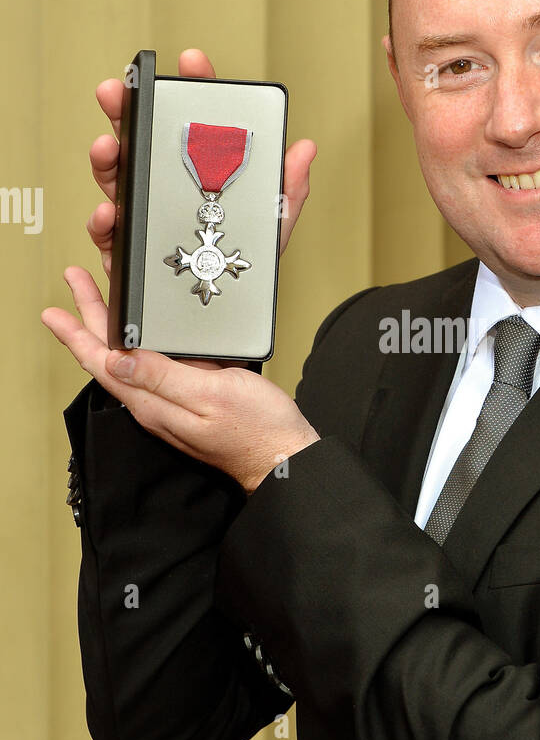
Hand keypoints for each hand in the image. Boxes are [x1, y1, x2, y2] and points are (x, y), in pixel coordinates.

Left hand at [41, 267, 319, 492]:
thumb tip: (117, 358)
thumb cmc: (256, 431)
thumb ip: (163, 376)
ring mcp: (172, 403)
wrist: (285, 457)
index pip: (101, 364)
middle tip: (77, 283)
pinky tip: (145, 329)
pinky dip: (142, 339)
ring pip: (131, 358)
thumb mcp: (211, 393)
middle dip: (89, 317)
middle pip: (111, 356)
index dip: (75, 334)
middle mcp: (155, 404)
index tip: (54, 312)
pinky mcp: (191, 399)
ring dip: (111, 326)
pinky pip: (155, 365)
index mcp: (153, 403)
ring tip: (99, 297)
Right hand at [88, 48, 315, 278]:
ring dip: (107, 159)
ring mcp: (142, 217)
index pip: (194, 125)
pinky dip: (104, 220)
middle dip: (126, 111)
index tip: (191, 62)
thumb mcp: (272, 227)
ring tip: (107, 145)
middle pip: (141, 141)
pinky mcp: (127, 252)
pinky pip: (109, 233)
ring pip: (117, 179)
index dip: (193, 90)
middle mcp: (166, 188)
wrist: (219, 321)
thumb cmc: (243, 268)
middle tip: (117, 90)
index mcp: (200, 174)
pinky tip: (110, 211)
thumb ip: (288, 190)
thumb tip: (306, 148)